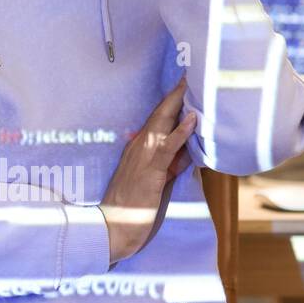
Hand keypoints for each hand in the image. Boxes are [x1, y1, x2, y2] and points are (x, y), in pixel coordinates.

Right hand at [99, 76, 196, 265]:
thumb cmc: (132, 207)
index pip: (156, 121)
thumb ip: (171, 164)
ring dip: (176, 104)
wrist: (112, 227)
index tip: (182, 86)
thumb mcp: (156, 181)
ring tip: (189, 86)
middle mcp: (137, 147)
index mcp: (137, 149)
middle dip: (174, 95)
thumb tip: (190, 150)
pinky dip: (180, 131)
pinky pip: (167, 146)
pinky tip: (191, 118)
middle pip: (158, 115)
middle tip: (187, 76)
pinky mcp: (150, 170)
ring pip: (161, 124)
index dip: (169, 103)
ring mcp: (142, 157)